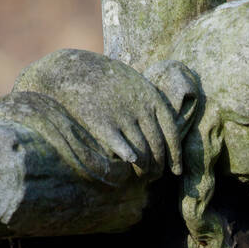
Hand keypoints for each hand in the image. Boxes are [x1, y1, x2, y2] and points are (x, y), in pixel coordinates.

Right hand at [13, 49, 184, 179]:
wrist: (72, 70)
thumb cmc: (105, 79)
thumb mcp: (133, 82)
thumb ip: (149, 102)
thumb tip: (168, 126)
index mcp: (151, 97)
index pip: (171, 133)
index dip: (175, 155)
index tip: (176, 171)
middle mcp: (140, 107)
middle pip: (157, 147)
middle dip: (158, 167)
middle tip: (155, 177)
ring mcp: (122, 116)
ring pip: (142, 153)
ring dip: (144, 169)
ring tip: (142, 177)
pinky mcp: (103, 124)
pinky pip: (123, 149)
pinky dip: (130, 160)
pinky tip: (130, 166)